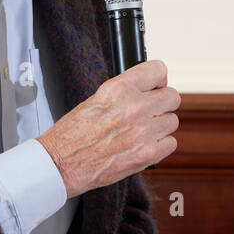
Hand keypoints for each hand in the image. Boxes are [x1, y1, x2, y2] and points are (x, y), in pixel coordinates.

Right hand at [40, 59, 179, 198]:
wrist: (61, 163)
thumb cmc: (73, 134)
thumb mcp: (96, 99)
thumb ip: (124, 92)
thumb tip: (146, 90)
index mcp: (118, 89)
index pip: (158, 70)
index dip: (158, 79)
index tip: (156, 86)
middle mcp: (133, 107)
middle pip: (172, 97)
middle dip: (162, 104)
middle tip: (151, 111)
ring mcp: (142, 132)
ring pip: (172, 121)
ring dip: (160, 126)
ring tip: (142, 131)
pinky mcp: (147, 154)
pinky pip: (170, 143)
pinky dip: (160, 145)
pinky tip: (144, 145)